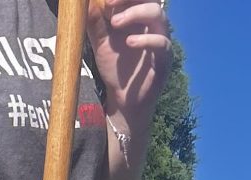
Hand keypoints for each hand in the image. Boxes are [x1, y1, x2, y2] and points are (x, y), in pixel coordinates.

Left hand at [88, 0, 173, 123]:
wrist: (122, 99)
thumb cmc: (115, 67)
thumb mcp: (100, 44)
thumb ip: (95, 23)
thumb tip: (85, 3)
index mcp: (139, 16)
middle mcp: (152, 24)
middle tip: (109, 3)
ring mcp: (160, 40)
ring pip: (157, 14)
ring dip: (135, 13)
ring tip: (115, 23)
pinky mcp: (164, 59)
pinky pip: (161, 43)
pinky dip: (146, 40)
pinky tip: (130, 42)